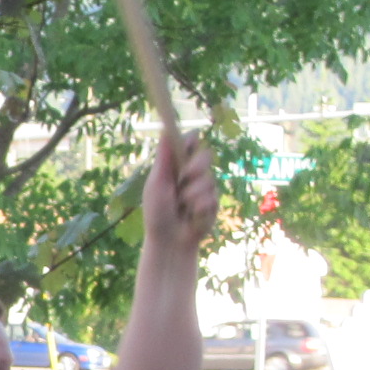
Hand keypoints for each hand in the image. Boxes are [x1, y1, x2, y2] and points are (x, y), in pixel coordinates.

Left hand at [142, 133, 219, 267]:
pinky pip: (212, 199)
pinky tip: (191, 217)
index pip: (189, 144)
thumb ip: (164, 158)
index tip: (191, 140)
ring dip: (193, 194)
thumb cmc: (156, 212)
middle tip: (185, 176)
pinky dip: (199, 208)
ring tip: (182, 206)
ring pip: (209, 180)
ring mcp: (204, 188)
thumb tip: (165, 129)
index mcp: (175, 167)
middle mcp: (192, 174)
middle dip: (197, 166)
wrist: (168, 241)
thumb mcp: (157, 183)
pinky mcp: (212, 203)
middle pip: (206, 156)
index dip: (192, 140)